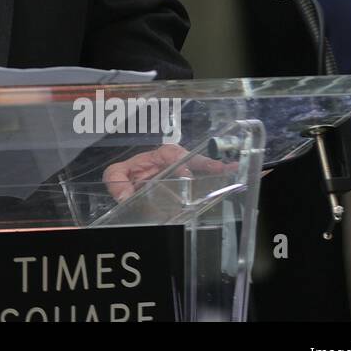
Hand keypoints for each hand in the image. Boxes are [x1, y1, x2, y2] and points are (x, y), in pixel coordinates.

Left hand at [104, 144, 233, 201]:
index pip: (171, 154)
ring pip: (203, 169)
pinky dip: (219, 181)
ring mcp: (184, 173)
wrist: (132, 185)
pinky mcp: (190, 186)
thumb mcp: (117, 174)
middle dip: (208, 162)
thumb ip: (116, 180)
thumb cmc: (128, 175)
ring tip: (233, 172)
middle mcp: (175, 163)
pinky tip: (232, 181)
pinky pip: (206, 181)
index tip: (186, 174)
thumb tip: (124, 195)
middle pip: (193, 159)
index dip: (180, 162)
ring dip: (218, 170)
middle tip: (222, 168)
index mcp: (158, 157)